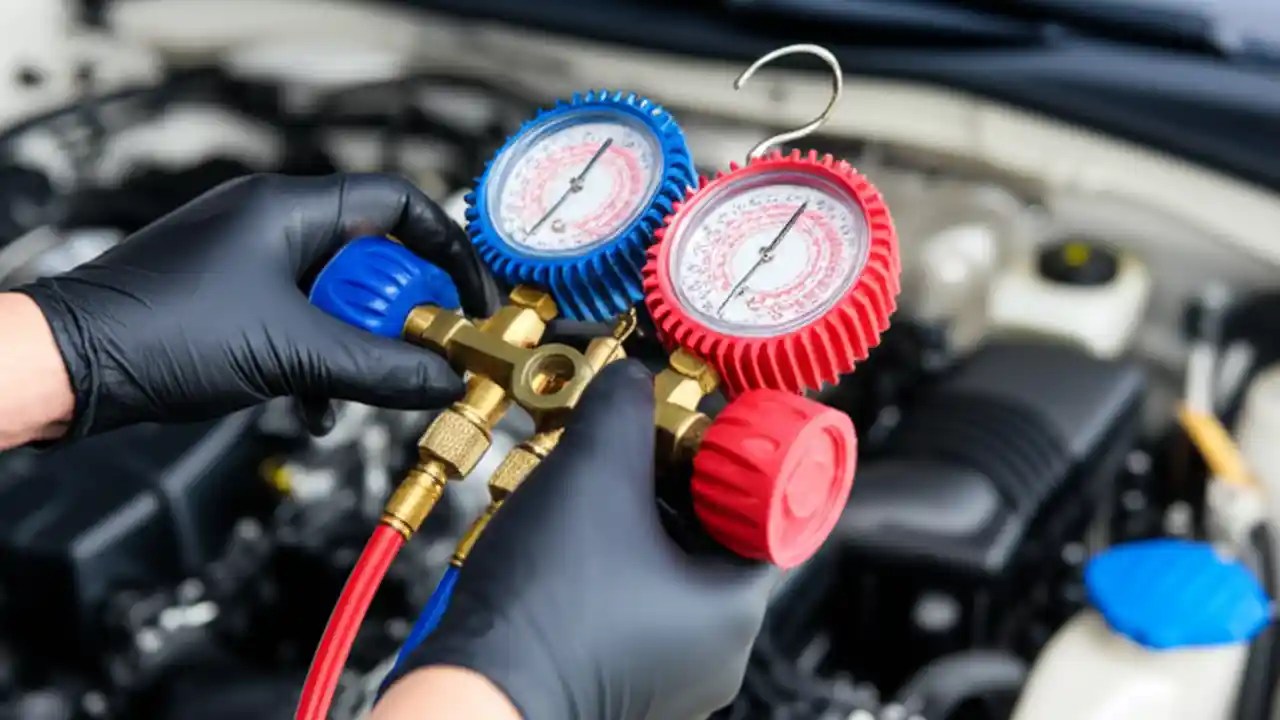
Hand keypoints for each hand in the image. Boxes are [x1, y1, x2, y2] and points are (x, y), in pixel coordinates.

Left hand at [16, 173, 497, 437]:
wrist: (70, 368)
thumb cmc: (158, 332)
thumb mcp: (293, 353)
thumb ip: (381, 368)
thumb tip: (442, 379)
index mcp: (290, 210)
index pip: (397, 205)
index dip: (443, 250)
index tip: (466, 300)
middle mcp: (272, 225)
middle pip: (371, 261)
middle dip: (395, 316)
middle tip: (410, 356)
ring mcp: (251, 263)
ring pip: (338, 301)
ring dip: (356, 349)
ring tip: (352, 389)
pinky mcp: (234, 302)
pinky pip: (303, 324)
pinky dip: (319, 363)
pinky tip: (315, 404)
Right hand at [383, 361, 776, 719]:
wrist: (472, 692)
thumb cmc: (540, 612)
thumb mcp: (591, 474)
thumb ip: (623, 407)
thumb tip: (632, 378)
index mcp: (732, 607)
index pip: (763, 504)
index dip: (728, 450)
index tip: (695, 418)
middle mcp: (713, 646)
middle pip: (710, 527)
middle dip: (667, 473)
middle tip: (634, 436)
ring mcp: (667, 665)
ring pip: (665, 559)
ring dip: (631, 508)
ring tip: (591, 474)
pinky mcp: (622, 671)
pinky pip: (631, 592)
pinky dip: (608, 550)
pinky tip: (569, 524)